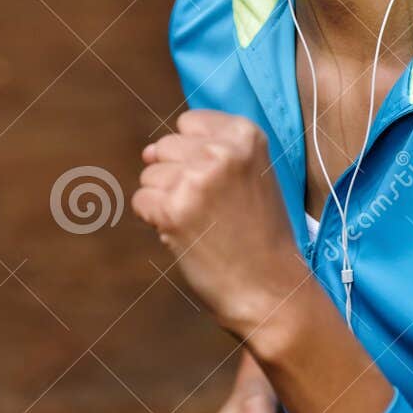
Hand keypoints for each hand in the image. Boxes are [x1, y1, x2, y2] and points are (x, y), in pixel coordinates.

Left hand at [132, 109, 309, 339]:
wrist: (271, 289)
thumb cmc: (259, 234)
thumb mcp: (250, 174)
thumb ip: (204, 152)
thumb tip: (147, 151)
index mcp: (246, 134)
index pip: (190, 123)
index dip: (197, 156)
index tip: (222, 184)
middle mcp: (221, 151)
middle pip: (166, 147)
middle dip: (178, 178)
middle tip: (213, 210)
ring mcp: (196, 179)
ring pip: (150, 175)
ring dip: (166, 200)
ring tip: (202, 223)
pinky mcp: (173, 210)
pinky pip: (141, 202)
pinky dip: (155, 221)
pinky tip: (186, 235)